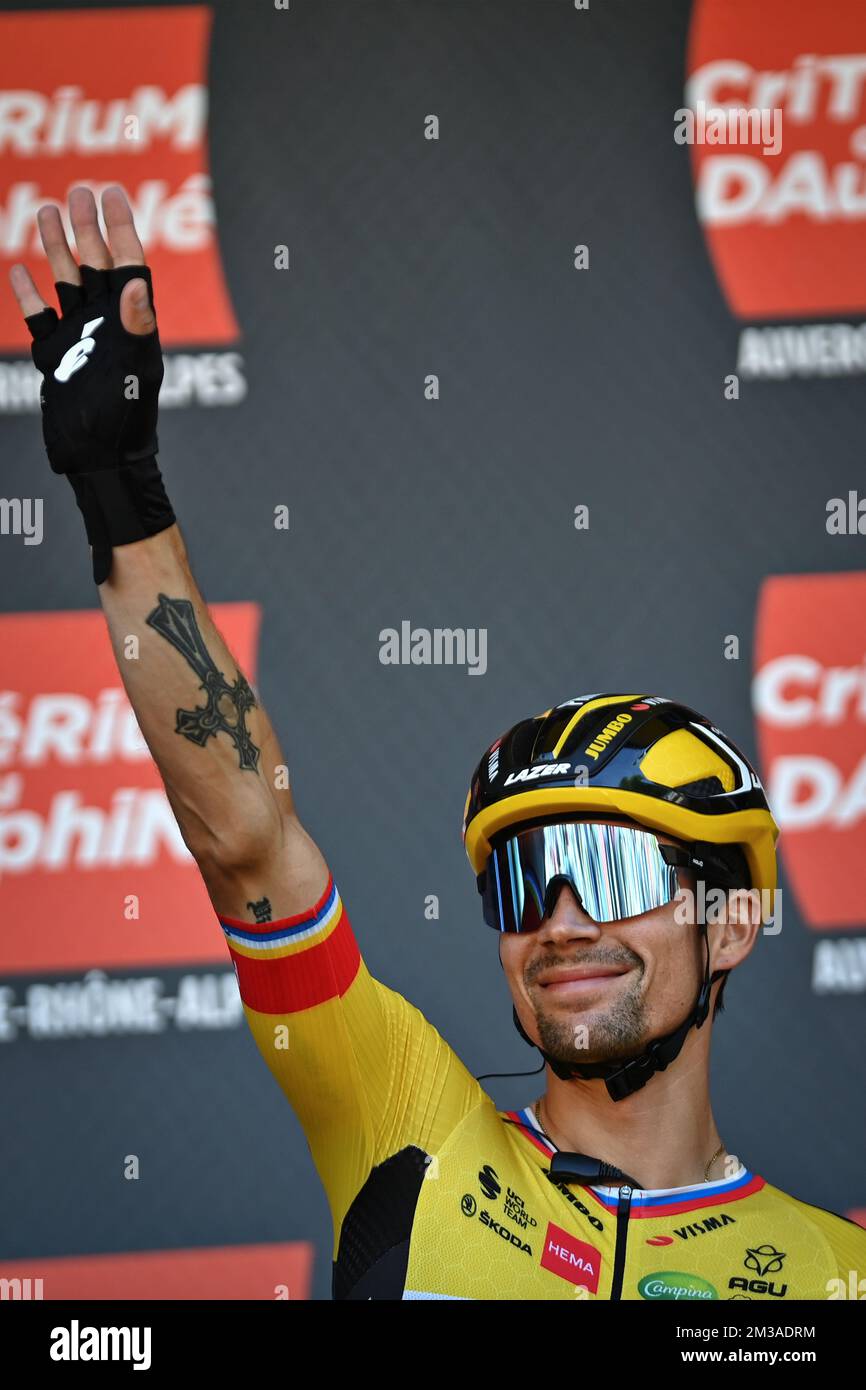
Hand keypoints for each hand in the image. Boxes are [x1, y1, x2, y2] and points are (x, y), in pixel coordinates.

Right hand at [9, 184, 162, 472]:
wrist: (99, 460)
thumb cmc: (125, 419)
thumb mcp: (134, 371)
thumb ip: (136, 326)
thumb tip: (134, 282)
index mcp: (131, 323)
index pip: (129, 264)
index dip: (121, 227)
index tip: (113, 192)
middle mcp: (105, 325)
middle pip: (96, 265)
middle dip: (88, 227)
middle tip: (78, 192)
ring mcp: (78, 340)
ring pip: (66, 283)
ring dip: (57, 248)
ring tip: (47, 211)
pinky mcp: (54, 359)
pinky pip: (40, 319)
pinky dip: (29, 296)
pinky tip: (19, 271)